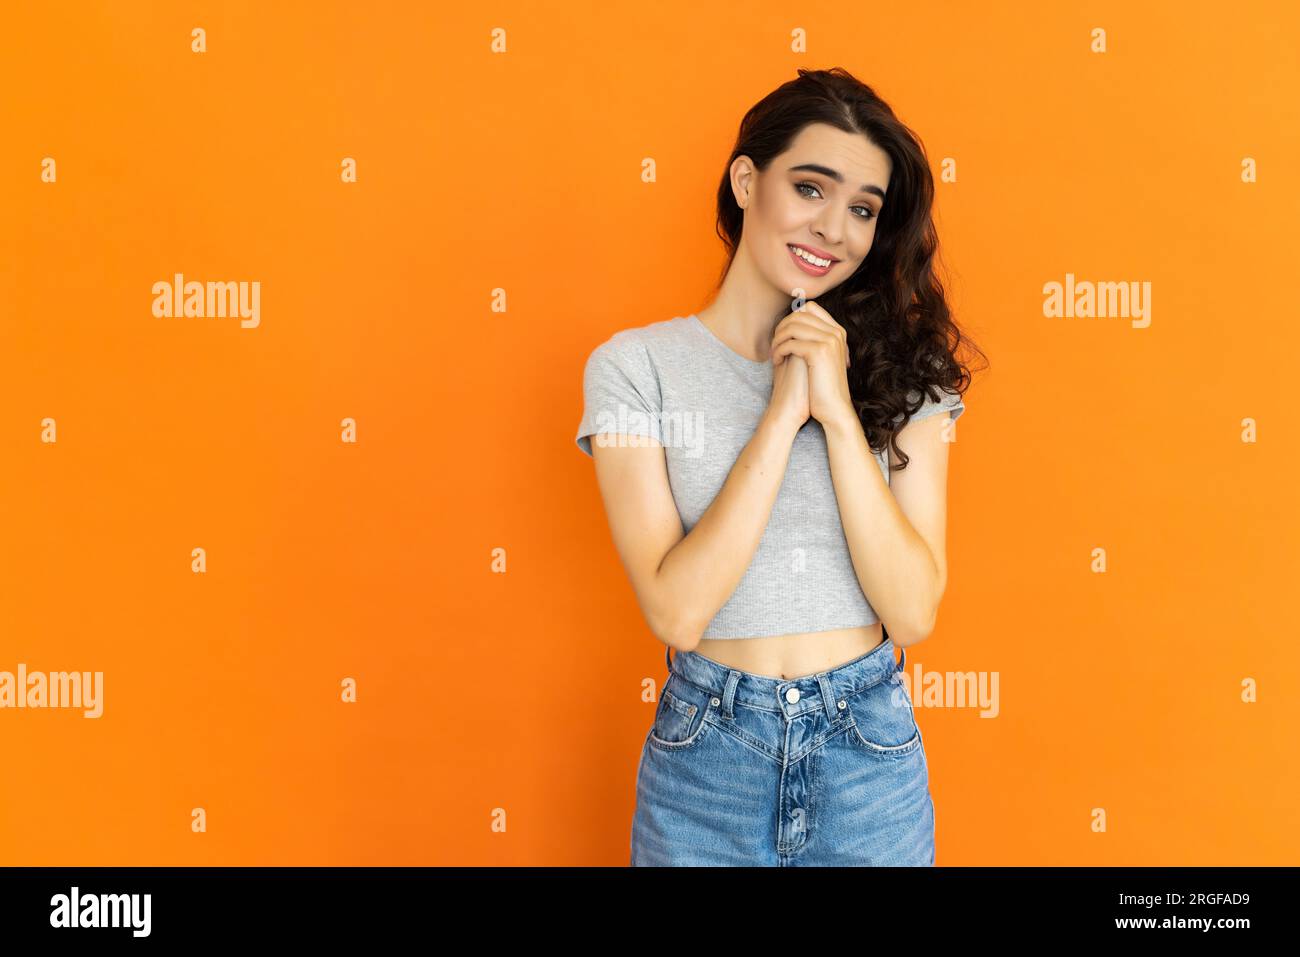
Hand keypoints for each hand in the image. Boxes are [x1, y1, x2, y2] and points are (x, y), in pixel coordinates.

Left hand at [770, 301, 856, 432]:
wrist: (834, 409)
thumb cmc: (821, 386)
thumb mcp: (817, 358)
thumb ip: (808, 339)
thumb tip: (788, 324)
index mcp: (837, 331)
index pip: (809, 307)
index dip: (790, 318)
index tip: (782, 336)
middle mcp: (836, 332)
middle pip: (799, 314)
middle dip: (782, 328)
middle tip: (774, 345)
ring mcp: (830, 340)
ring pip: (792, 327)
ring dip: (778, 340)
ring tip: (774, 354)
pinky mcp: (820, 352)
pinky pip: (790, 343)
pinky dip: (779, 351)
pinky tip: (777, 362)